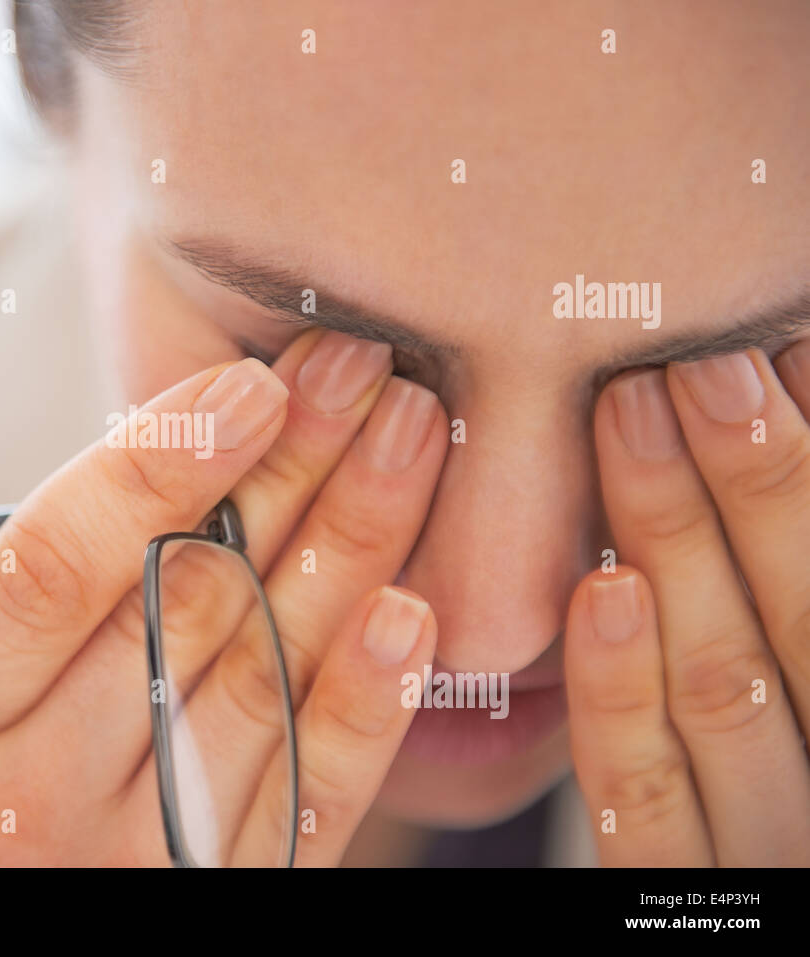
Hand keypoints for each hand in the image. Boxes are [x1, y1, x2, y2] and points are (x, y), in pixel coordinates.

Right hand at [0, 329, 448, 864]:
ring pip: (261, 680)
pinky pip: (312, 797)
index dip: (151, 465)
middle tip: (358, 367)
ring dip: (347, 548)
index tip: (243, 383)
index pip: (48, 569)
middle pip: (176, 605)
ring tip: (414, 437)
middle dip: (281, 471)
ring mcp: (139, 866)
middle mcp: (28, 805)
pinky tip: (410, 609)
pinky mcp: (232, 901)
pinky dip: (368, 703)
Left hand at [566, 342, 809, 864]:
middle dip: (752, 485)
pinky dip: (619, 689)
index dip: (807, 476)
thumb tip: (798, 384)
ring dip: (677, 542)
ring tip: (630, 418)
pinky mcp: (671, 892)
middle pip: (794, 625)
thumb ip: (786, 578)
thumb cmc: (789, 738)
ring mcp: (767, 848)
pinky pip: (639, 791)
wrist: (782, 896)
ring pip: (719, 687)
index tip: (770, 359)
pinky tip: (600, 586)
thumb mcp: (798, 661)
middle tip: (693, 368)